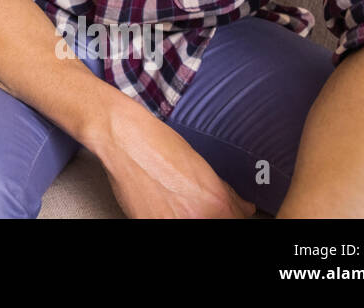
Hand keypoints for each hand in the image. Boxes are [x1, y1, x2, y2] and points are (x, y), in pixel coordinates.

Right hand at [95, 98, 253, 217]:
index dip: (233, 212)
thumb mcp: (200, 165)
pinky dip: (167, 217)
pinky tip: (163, 204)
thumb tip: (240, 206)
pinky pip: (167, 224)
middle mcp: (196, 218)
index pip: (237, 219)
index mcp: (216, 202)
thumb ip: (224, 191)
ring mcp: (172, 224)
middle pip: (216, 223)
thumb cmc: (156, 143)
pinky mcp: (148, 224)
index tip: (227, 211)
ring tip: (177, 202)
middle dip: (212, 214)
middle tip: (195, 202)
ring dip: (189, 215)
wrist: (122, 138)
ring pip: (194, 224)